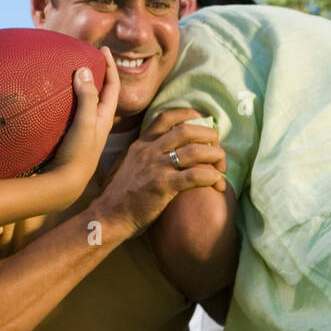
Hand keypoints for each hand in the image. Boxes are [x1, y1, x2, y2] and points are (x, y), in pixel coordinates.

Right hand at [44, 48, 121, 199]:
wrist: (65, 185)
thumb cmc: (78, 155)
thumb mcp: (85, 123)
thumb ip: (87, 97)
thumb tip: (85, 69)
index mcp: (104, 118)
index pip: (112, 86)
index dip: (110, 66)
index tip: (103, 49)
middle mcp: (97, 124)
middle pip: (103, 94)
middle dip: (99, 74)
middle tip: (90, 58)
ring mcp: (84, 132)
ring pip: (89, 104)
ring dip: (85, 88)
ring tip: (74, 73)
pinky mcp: (72, 139)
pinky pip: (74, 114)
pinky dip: (71, 102)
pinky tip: (58, 100)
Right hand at [96, 108, 226, 237]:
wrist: (108, 216)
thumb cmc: (120, 195)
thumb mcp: (127, 165)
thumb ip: (143, 155)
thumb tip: (160, 149)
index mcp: (141, 144)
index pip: (165, 118)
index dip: (188, 114)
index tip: (201, 118)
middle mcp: (148, 151)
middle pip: (186, 130)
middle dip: (208, 135)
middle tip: (218, 148)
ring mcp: (155, 167)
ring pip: (194, 151)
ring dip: (215, 156)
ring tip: (222, 167)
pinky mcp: (162, 186)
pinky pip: (195, 176)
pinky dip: (211, 177)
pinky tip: (218, 183)